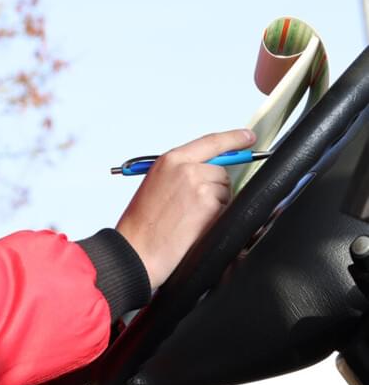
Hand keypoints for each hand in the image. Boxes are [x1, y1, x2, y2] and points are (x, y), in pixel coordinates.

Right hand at [115, 128, 255, 290]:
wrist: (138, 248)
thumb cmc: (142, 222)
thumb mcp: (156, 184)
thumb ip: (181, 172)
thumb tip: (208, 172)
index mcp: (170, 160)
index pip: (211, 142)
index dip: (233, 138)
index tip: (247, 136)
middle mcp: (185, 169)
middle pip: (221, 170)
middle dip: (215, 186)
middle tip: (194, 205)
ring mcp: (198, 185)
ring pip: (225, 190)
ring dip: (215, 203)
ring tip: (189, 217)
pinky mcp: (209, 204)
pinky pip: (226, 206)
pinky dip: (216, 216)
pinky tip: (195, 224)